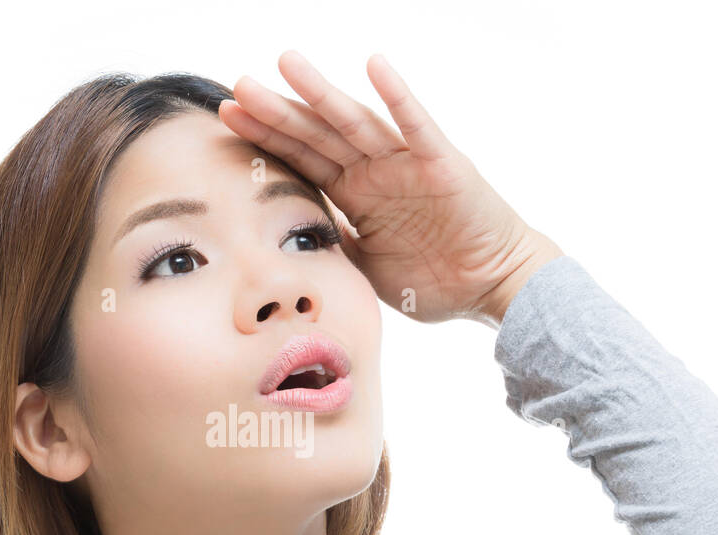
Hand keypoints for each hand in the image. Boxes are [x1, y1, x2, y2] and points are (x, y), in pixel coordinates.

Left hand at [218, 50, 563, 325]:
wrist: (491, 288)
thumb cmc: (434, 279)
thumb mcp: (365, 268)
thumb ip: (333, 247)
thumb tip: (287, 246)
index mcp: (354, 193)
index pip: (301, 158)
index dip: (265, 137)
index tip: (226, 119)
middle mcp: (375, 170)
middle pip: (317, 134)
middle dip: (277, 111)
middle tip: (237, 86)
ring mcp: (406, 163)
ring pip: (356, 122)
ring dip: (321, 93)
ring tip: (285, 63)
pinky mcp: (441, 164)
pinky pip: (416, 126)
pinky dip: (397, 96)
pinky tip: (374, 65)